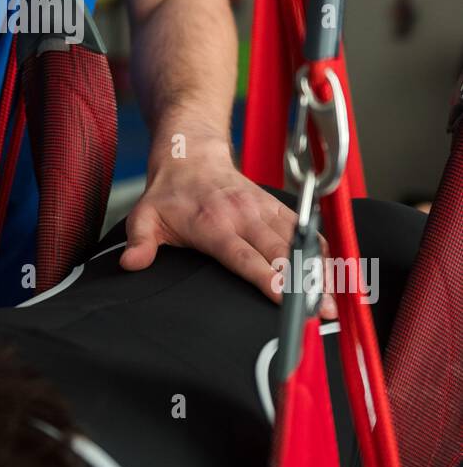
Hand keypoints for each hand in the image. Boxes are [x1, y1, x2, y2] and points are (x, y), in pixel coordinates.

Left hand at [120, 134, 335, 315]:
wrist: (193, 154)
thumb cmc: (169, 193)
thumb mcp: (144, 216)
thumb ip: (140, 241)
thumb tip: (131, 264)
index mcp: (213, 223)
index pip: (242, 255)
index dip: (263, 275)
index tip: (282, 296)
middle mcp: (244, 215)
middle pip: (279, 252)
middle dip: (302, 282)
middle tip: (320, 312)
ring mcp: (264, 210)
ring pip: (298, 241)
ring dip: (317, 271)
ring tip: (333, 302)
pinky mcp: (277, 207)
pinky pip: (304, 230)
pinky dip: (320, 252)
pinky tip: (334, 275)